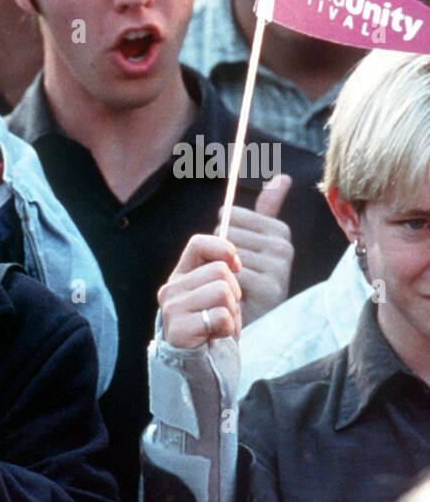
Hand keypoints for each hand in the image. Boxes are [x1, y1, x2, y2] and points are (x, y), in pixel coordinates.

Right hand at [158, 235, 243, 348]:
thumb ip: (218, 272)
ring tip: (220, 323)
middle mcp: (170, 290)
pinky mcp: (179, 331)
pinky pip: (221, 317)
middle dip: (234, 291)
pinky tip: (216, 335)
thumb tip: (233, 258)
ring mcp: (172, 310)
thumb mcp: (214, 293)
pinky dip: (227, 327)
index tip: (235, 267)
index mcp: (179, 276)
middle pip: (220, 271)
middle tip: (225, 310)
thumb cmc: (212, 325)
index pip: (198, 244)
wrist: (201, 364)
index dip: (223, 250)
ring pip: (222, 292)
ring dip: (231, 311)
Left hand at [219, 174, 293, 325]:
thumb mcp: (254, 244)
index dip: (220, 236)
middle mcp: (283, 246)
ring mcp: (279, 267)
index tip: (230, 255)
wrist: (249, 324)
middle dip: (217, 254)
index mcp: (278, 231)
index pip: (230, 215)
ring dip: (218, 272)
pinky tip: (233, 298)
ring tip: (231, 287)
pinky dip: (223, 287)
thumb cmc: (248, 281)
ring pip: (225, 254)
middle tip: (230, 275)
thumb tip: (283, 177)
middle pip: (226, 234)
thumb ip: (266, 210)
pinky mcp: (270, 287)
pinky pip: (230, 275)